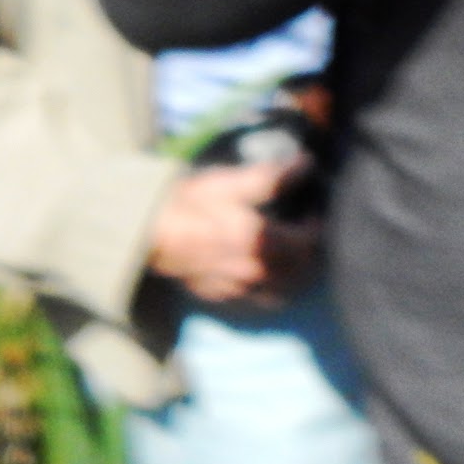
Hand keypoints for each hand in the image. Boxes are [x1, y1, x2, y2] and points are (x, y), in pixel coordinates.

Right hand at [147, 158, 322, 304]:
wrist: (148, 231)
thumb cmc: (191, 202)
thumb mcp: (231, 182)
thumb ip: (273, 176)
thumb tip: (307, 164)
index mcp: (259, 241)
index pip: (306, 243)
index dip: (315, 226)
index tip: (312, 212)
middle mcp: (253, 270)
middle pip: (299, 272)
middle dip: (309, 253)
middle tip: (305, 233)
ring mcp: (236, 287)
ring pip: (282, 292)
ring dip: (295, 276)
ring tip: (291, 255)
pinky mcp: (221, 295)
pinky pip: (258, 299)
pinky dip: (271, 288)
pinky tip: (264, 271)